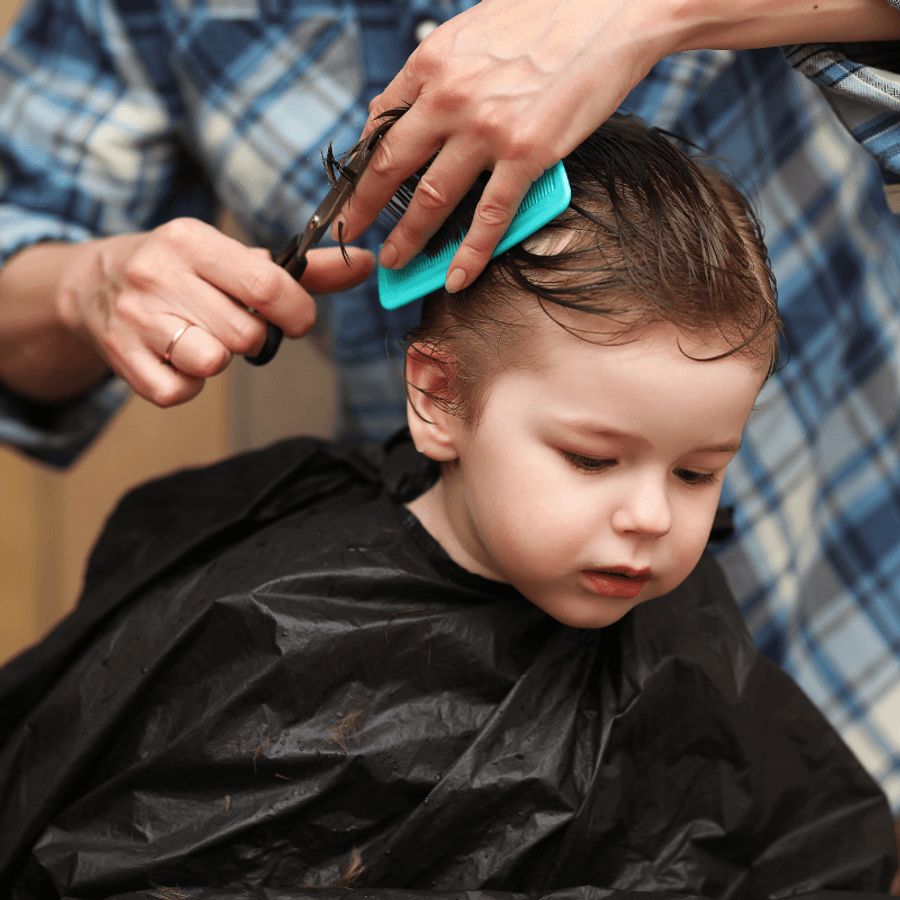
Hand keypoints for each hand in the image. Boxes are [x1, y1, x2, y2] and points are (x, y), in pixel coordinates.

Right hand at [56, 218, 373, 405]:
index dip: (295, 313)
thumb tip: (366, 264)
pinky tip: (179, 361)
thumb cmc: (184, 273)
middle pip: (245, 334)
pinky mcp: (121, 357)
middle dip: (251, 338)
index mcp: (191, 240)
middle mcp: (157, 273)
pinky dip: (188, 386)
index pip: (266, 284)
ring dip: (219, 360)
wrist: (95, 285)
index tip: (294, 320)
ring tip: (203, 339)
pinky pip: (179, 392)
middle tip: (231, 325)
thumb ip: (304, 270)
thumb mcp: (236, 258)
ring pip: (213, 363)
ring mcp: (135, 317)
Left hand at [337, 0, 672, 292]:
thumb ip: (441, 71)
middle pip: (391, 166)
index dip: (362, 161)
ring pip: (431, 198)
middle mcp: (450, 97)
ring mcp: (486, 129)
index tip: (353, 186)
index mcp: (431, 61)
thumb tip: (417, 108)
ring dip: (408, 237)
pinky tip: (456, 277)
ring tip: (394, 260)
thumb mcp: (473, 30)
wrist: (611, 7)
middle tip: (351, 233)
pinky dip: (470, 253)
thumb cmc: (546, 14)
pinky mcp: (526, 154)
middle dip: (363, 207)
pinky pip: (490, 217)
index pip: (380, 121)